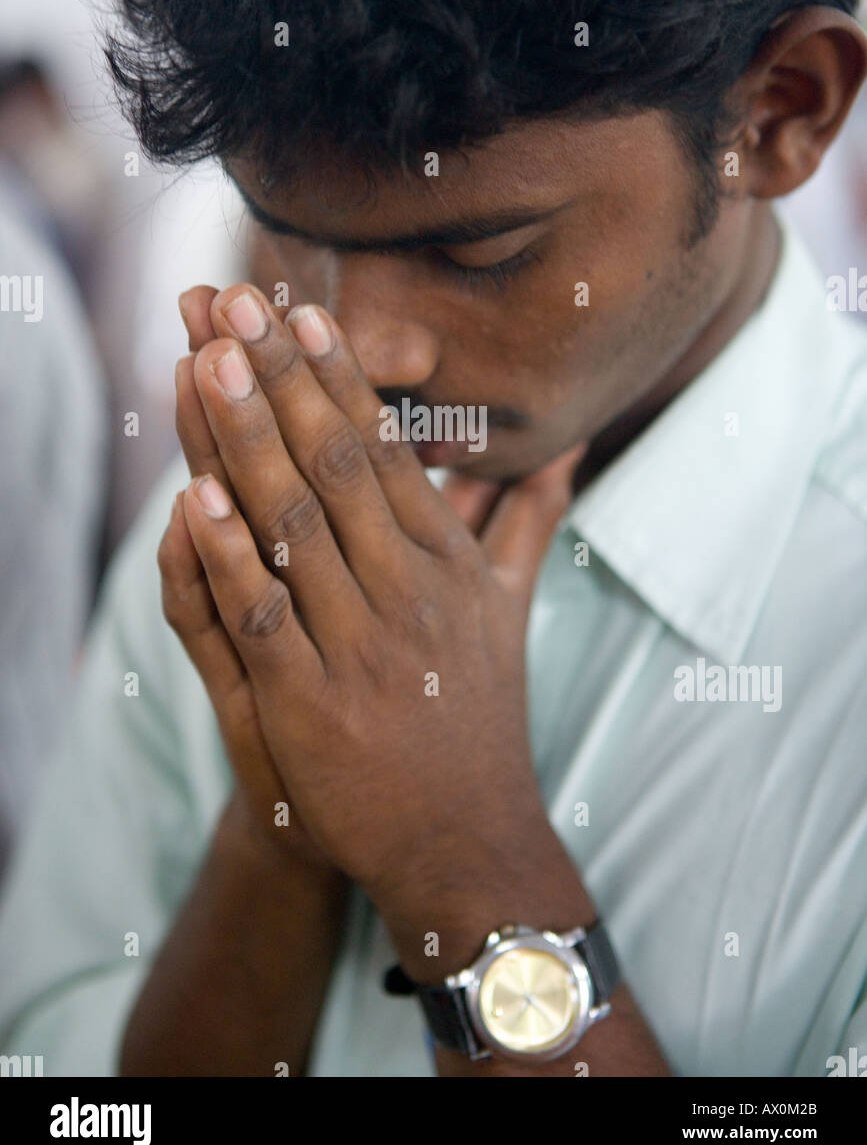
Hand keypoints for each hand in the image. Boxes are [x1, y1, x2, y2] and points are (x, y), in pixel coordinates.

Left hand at [170, 282, 584, 916]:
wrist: (468, 841)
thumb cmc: (479, 716)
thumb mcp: (512, 609)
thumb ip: (528, 520)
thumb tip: (569, 448)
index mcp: (448, 564)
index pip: (386, 451)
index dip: (338, 379)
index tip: (302, 312)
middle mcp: (409, 593)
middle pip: (336, 466)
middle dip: (283, 378)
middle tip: (240, 303)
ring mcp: (361, 647)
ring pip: (295, 524)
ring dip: (247, 437)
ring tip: (208, 362)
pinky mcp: (313, 706)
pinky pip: (264, 615)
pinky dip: (228, 553)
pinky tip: (196, 495)